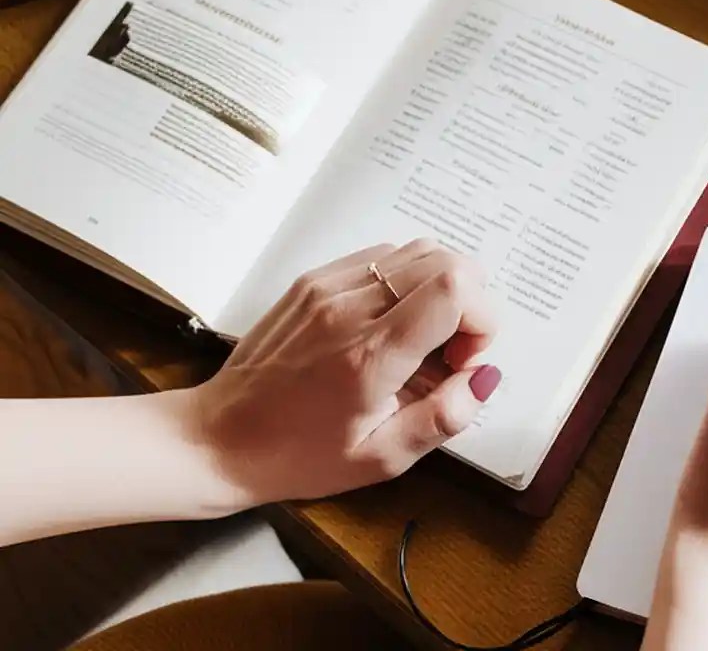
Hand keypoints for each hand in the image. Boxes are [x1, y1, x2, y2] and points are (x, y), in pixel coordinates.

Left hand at [190, 239, 500, 511]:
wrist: (218, 439)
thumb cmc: (299, 456)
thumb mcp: (382, 460)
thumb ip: (444, 418)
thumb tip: (484, 376)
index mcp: (370, 356)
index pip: (455, 288)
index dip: (481, 319)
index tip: (462, 362)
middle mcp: (349, 308)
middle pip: (446, 260)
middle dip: (469, 304)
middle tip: (447, 354)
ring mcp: (328, 286)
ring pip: (418, 251)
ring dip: (440, 290)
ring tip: (419, 341)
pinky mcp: (314, 280)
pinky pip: (384, 257)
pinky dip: (406, 284)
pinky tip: (389, 328)